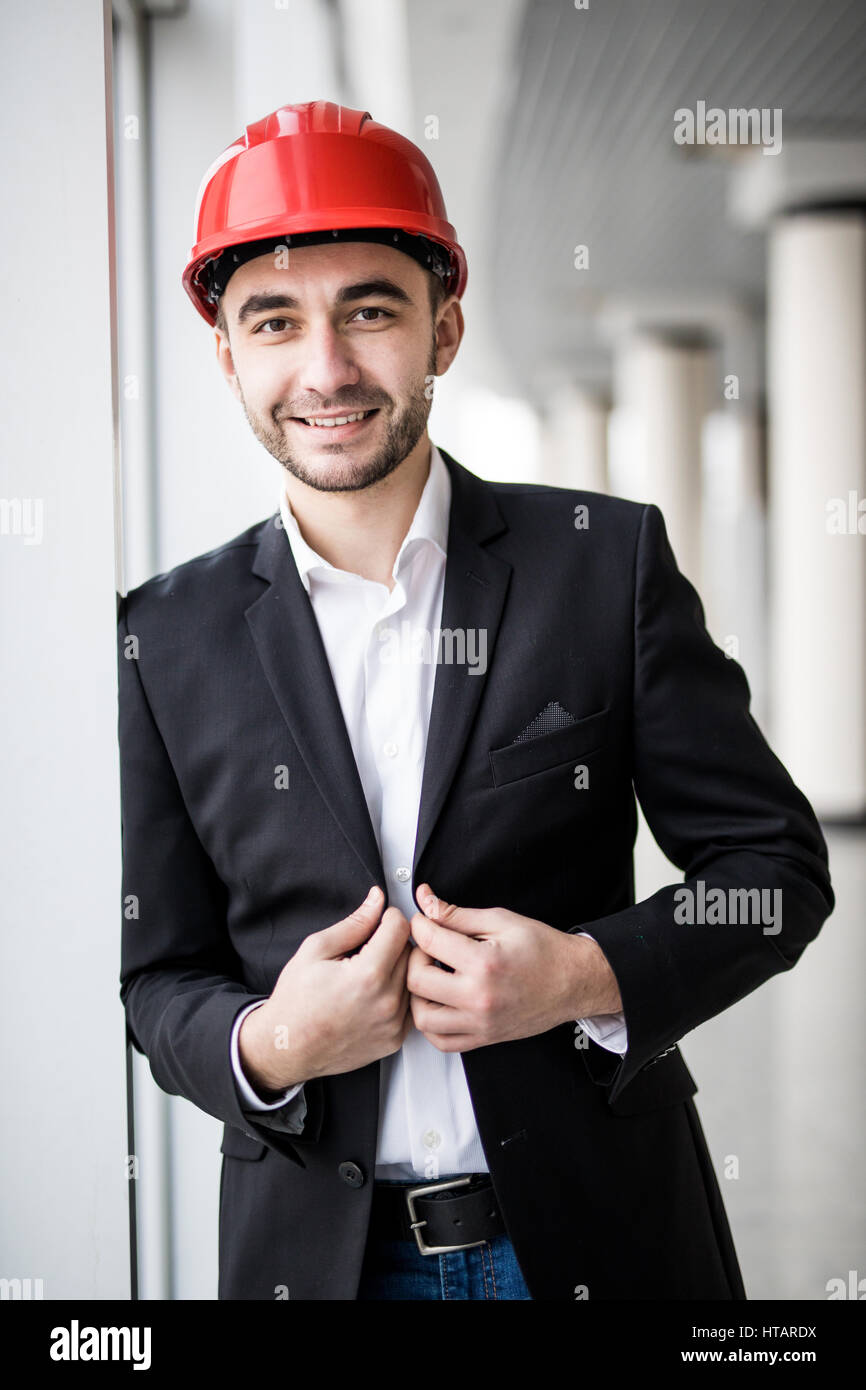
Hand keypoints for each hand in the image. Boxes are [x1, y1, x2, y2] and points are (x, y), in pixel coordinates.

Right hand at [239, 887, 411, 1090]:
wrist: (287, 1045)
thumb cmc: (296, 1001)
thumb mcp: (316, 949)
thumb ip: (354, 923)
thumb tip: (376, 902)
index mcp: (368, 975)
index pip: (400, 927)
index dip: (388, 917)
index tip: (379, 920)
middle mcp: (387, 1001)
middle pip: (410, 951)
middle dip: (393, 941)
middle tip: (368, 948)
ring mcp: (393, 1023)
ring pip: (414, 977)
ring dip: (398, 968)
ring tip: (369, 972)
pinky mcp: (395, 1038)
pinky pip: (411, 1004)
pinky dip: (399, 994)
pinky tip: (374, 994)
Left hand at [406, 883, 621, 1051]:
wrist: (574, 981)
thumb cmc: (544, 950)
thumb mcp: (501, 920)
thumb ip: (458, 914)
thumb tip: (426, 902)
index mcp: (484, 963)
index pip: (429, 941)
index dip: (419, 924)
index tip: (423, 921)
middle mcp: (479, 998)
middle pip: (417, 981)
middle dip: (414, 958)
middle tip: (427, 948)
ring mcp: (481, 1023)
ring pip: (423, 1018)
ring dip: (417, 995)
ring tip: (431, 976)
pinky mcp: (484, 1038)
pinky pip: (442, 1041)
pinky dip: (432, 1024)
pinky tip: (439, 1003)